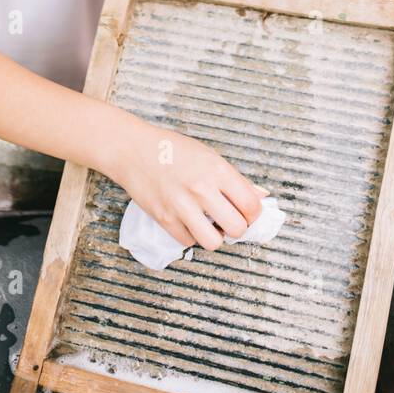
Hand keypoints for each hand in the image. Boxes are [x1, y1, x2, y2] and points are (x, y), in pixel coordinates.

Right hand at [115, 124, 268, 251]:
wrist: (133, 150)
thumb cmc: (172, 150)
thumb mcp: (209, 156)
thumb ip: (235, 179)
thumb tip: (260, 198)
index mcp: (217, 170)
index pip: (251, 206)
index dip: (254, 215)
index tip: (247, 213)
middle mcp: (201, 188)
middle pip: (237, 228)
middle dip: (237, 228)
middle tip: (229, 220)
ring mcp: (181, 205)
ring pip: (213, 242)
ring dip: (214, 236)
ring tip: (209, 225)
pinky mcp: (164, 218)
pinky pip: (188, 242)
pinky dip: (191, 235)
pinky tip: (188, 221)